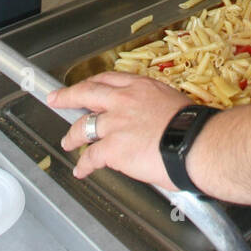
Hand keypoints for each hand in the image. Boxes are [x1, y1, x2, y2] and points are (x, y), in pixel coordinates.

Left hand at [48, 72, 186, 187]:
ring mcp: (116, 124)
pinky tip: (81, 170)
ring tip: (67, 141)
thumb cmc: (193, 127)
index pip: (109, 80)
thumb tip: (150, 120)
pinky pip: (91, 157)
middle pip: (87, 93)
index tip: (85, 86)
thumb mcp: (172, 103)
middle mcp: (124, 101)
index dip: (93, 84)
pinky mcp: (113, 148)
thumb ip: (153, 108)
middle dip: (67, 96)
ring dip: (72, 135)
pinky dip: (83, 165)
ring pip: (83, 126)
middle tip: (55, 99)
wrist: (195, 143)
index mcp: (140, 87)